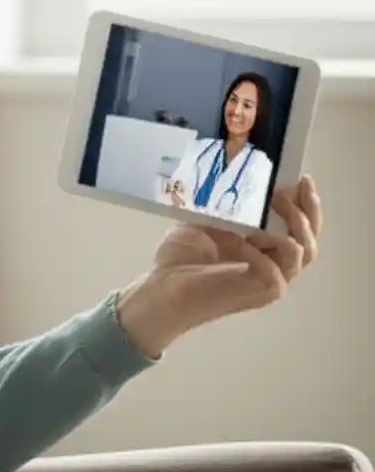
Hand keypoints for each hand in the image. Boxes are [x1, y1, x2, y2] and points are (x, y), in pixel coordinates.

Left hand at [116, 175, 321, 357]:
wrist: (161, 290)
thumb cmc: (178, 262)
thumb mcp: (203, 224)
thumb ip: (225, 210)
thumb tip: (238, 181)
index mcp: (261, 252)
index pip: (296, 230)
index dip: (304, 205)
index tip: (302, 178)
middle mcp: (272, 268)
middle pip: (310, 241)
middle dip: (308, 211)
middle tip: (300, 186)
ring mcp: (271, 281)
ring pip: (304, 253)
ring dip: (292, 226)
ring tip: (274, 205)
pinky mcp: (263, 292)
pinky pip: (276, 269)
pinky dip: (261, 251)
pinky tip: (241, 242)